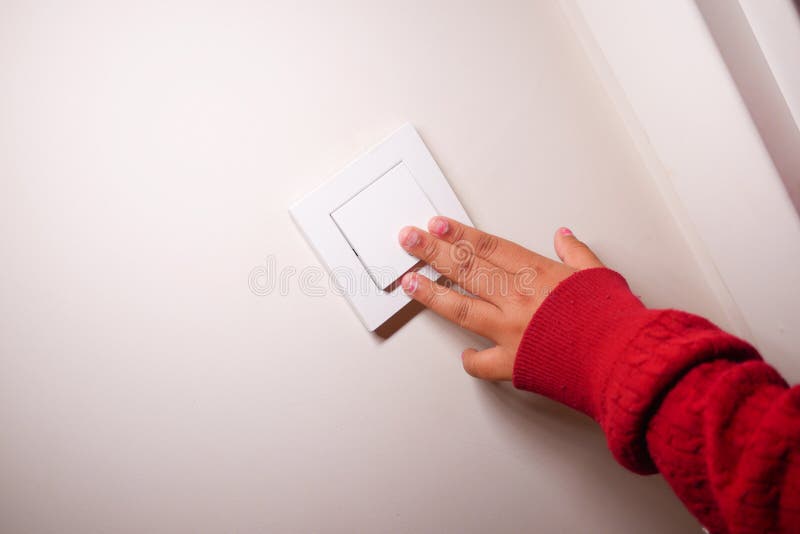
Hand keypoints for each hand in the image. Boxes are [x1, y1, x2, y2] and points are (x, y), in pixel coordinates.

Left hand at [398, 217, 603, 380]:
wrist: (622, 361)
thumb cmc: (614, 321)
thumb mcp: (600, 275)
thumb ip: (577, 254)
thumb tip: (564, 236)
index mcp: (537, 274)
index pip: (488, 247)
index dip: (459, 234)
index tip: (437, 225)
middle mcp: (517, 299)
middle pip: (466, 268)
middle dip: (432, 251)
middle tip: (409, 239)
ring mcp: (510, 331)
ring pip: (460, 307)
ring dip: (430, 292)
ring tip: (408, 280)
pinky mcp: (512, 363)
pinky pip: (481, 363)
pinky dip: (470, 359)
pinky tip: (462, 353)